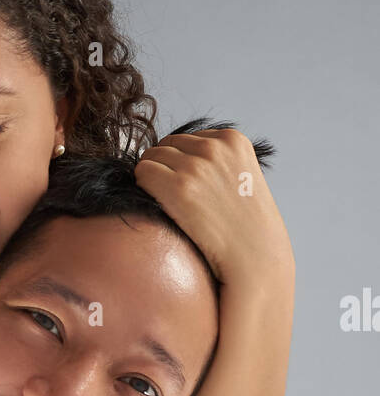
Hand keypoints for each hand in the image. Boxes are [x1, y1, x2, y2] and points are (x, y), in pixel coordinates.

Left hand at [135, 127, 293, 285]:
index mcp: (233, 139)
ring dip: (154, 179)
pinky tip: (161, 206)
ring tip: (172, 204)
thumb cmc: (246, 226)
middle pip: (166, 145)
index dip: (183, 163)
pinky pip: (142, 172)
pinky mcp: (178, 188)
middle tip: (179, 199)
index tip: (195, 188)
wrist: (253, 256)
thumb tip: (176, 156)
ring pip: (151, 157)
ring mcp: (196, 166)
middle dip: (166, 168)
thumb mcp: (242, 177)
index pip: (188, 139)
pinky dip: (144, 188)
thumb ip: (218, 161)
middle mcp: (214, 147)